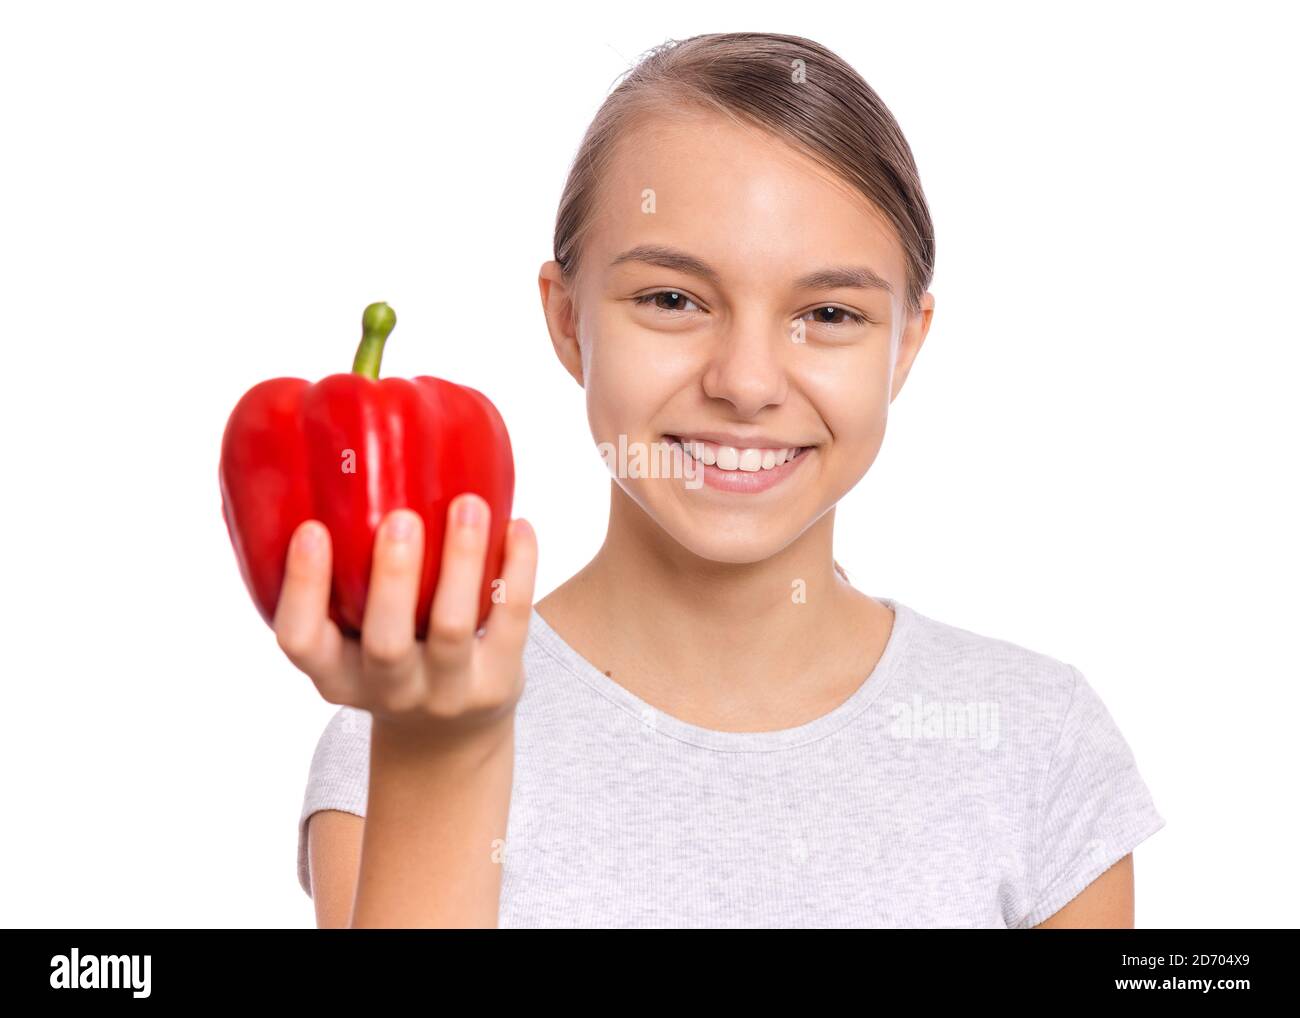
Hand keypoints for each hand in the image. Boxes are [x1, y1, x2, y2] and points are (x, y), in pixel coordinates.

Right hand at [273, 495, 537, 746]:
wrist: (449, 734)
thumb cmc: (390, 655)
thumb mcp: (352, 638)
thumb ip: (339, 578)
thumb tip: (329, 466)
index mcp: (335, 673)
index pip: (301, 641)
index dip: (302, 589)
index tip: (310, 528)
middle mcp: (387, 690)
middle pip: (385, 642)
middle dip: (392, 578)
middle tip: (400, 518)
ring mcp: (446, 692)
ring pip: (452, 628)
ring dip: (461, 561)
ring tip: (468, 504)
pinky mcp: (498, 682)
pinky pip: (511, 622)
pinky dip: (518, 569)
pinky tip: (519, 526)